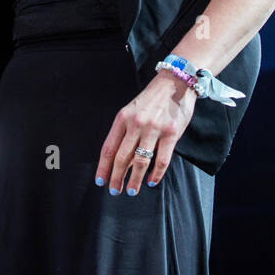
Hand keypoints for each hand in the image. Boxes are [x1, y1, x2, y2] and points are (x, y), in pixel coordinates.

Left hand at [95, 71, 196, 194]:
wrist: (175, 83)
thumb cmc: (151, 99)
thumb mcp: (132, 111)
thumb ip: (125, 133)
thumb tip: (121, 162)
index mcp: (123, 118)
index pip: (108, 148)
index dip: (103, 167)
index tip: (100, 181)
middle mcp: (136, 124)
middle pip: (122, 157)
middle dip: (116, 177)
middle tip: (114, 190)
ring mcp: (154, 129)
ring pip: (141, 161)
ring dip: (135, 180)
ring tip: (131, 191)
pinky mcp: (171, 133)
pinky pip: (162, 160)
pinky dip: (156, 174)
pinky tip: (151, 181)